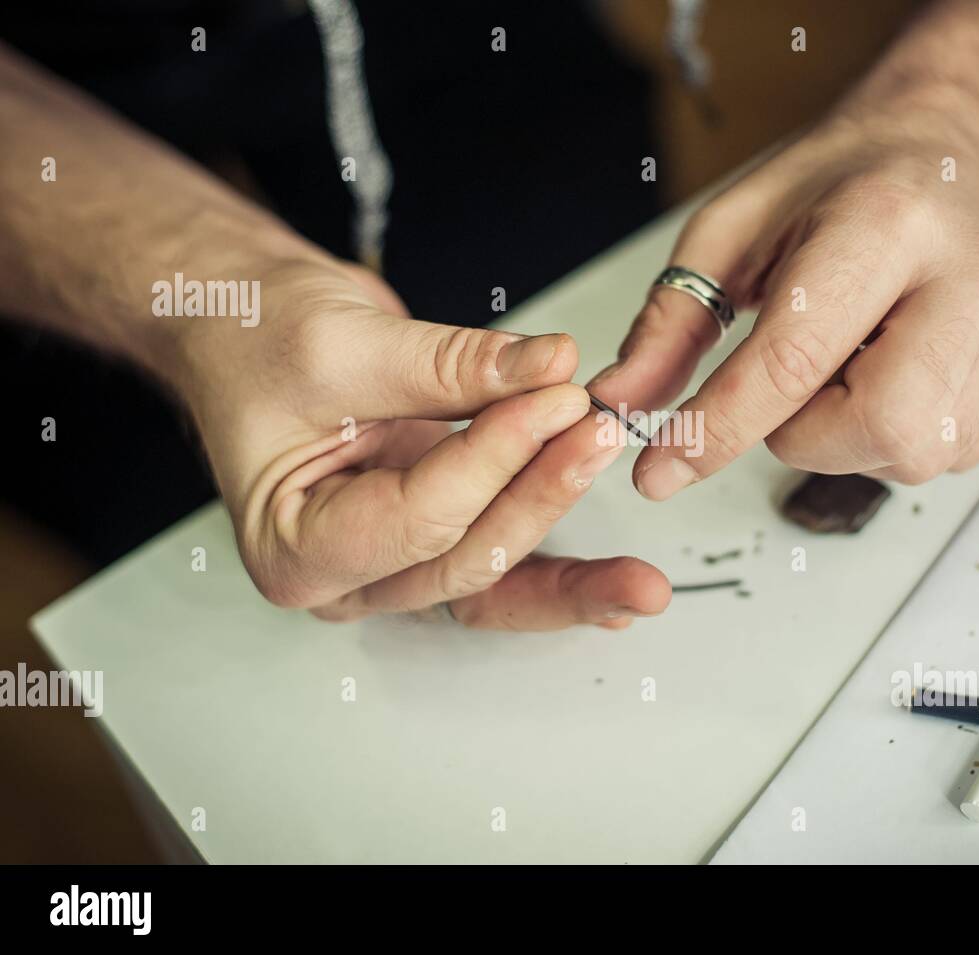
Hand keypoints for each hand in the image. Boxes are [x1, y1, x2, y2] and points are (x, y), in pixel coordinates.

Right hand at [173, 258, 670, 627]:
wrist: (247, 321)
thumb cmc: (255, 337)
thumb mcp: (345, 342)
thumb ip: (454, 365)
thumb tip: (550, 368)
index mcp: (291, 546)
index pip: (418, 516)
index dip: (497, 459)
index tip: (556, 400)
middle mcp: (342, 573)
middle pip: (464, 559)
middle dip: (542, 499)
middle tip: (600, 436)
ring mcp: (389, 561)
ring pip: (491, 579)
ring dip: (568, 562)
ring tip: (640, 574)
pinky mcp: (430, 536)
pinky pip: (500, 569)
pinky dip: (557, 578)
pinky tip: (615, 597)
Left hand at [591, 109, 978, 496]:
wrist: (950, 156)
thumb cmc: (843, 188)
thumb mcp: (733, 229)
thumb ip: (672, 323)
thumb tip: (623, 406)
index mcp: (889, 220)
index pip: (795, 360)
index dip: (717, 429)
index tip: (662, 469)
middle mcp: (976, 274)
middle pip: (879, 428)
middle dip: (805, 435)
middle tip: (794, 385)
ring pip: (913, 455)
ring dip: (849, 434)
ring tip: (855, 358)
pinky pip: (950, 455)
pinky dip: (898, 434)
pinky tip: (899, 369)